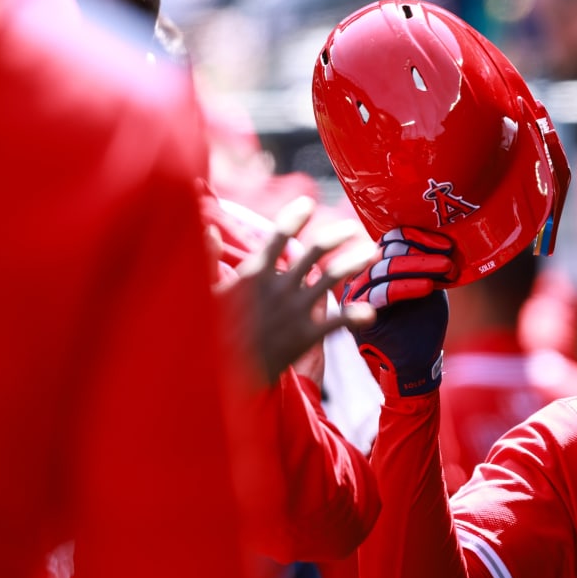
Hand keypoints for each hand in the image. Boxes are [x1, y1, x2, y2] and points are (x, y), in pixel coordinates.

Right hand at [217, 196, 375, 385]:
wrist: (221, 374)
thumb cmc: (209, 333)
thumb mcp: (203, 292)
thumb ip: (208, 259)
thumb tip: (207, 228)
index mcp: (255, 274)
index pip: (279, 236)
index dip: (294, 217)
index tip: (308, 203)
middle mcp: (280, 287)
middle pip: (316, 252)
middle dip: (337, 236)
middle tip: (352, 228)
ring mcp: (295, 311)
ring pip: (333, 278)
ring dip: (355, 263)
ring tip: (372, 253)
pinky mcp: (306, 336)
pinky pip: (337, 323)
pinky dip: (356, 316)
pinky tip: (371, 311)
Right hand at [341, 227, 455, 398]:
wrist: (416, 360)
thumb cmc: (423, 322)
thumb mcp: (430, 286)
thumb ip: (428, 264)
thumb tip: (442, 238)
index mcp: (378, 265)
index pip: (392, 240)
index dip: (418, 237)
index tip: (445, 243)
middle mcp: (363, 276)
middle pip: (388, 252)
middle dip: (421, 252)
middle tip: (448, 256)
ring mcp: (358, 294)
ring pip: (384, 270)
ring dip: (419, 266)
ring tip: (445, 267)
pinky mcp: (359, 313)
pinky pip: (381, 294)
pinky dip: (406, 287)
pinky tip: (427, 286)